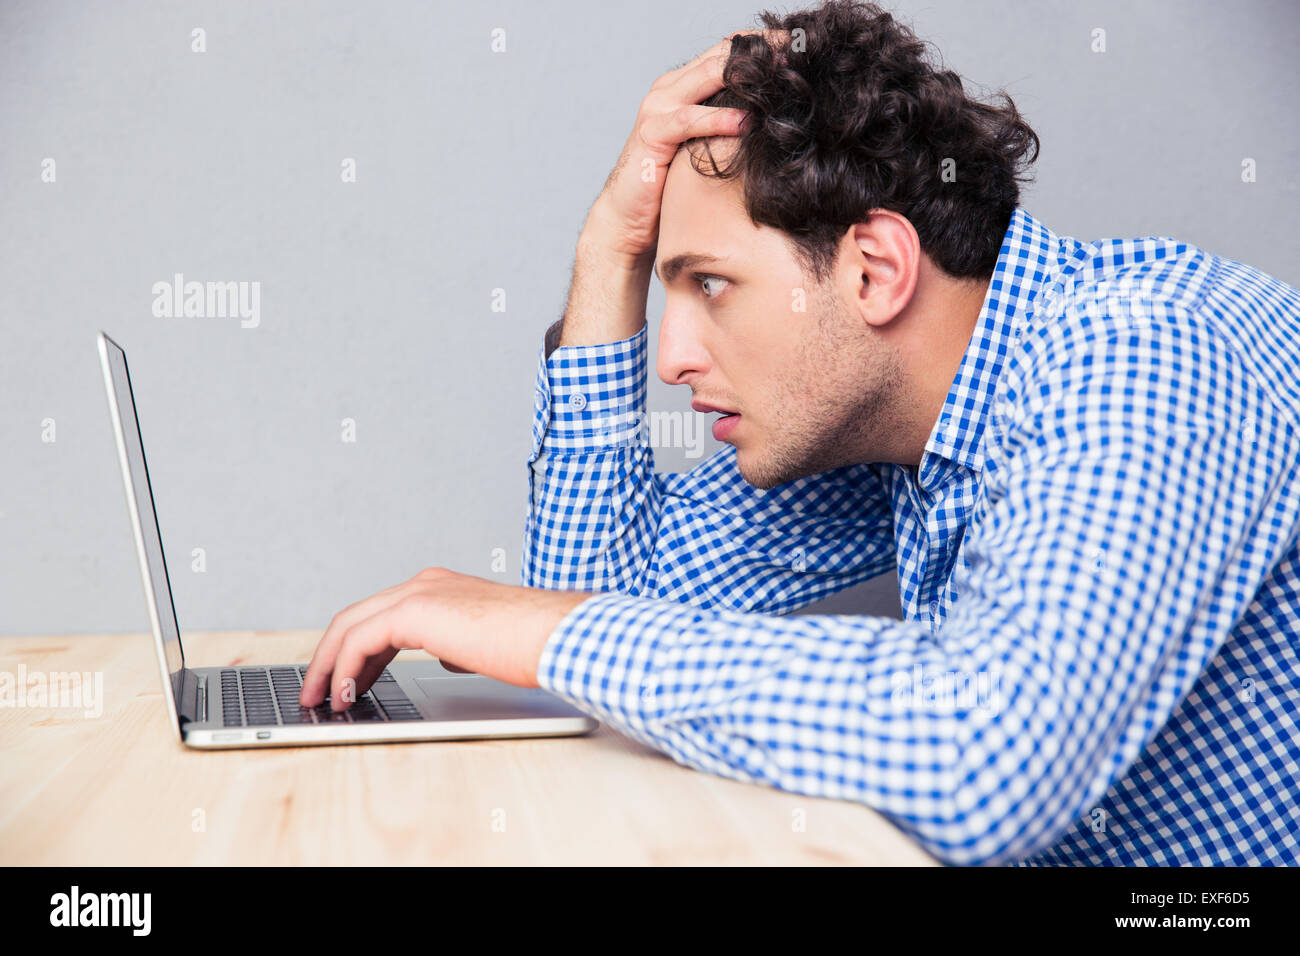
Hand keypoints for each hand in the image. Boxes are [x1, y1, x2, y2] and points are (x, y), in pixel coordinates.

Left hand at [298, 567, 594, 710]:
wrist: (554, 635)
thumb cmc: (535, 643)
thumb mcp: (485, 644)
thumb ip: (459, 644)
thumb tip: (447, 657)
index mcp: (442, 588)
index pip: (382, 616)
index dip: (357, 652)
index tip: (346, 682)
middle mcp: (425, 583)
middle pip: (356, 616)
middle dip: (330, 657)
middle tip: (317, 691)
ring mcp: (419, 592)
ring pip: (350, 625)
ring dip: (329, 665)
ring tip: (322, 699)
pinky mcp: (415, 611)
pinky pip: (360, 640)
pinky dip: (345, 669)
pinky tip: (346, 695)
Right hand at [584, 29, 786, 264]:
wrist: (629, 220)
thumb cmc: (671, 188)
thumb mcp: (708, 148)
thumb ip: (730, 127)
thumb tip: (778, 120)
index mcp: (684, 87)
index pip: (726, 51)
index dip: (761, 45)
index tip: (799, 45)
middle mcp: (669, 89)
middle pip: (720, 55)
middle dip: (761, 51)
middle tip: (797, 50)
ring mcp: (658, 108)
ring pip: (706, 76)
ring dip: (746, 74)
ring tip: (781, 75)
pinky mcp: (651, 134)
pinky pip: (689, 120)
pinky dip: (718, 119)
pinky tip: (745, 121)